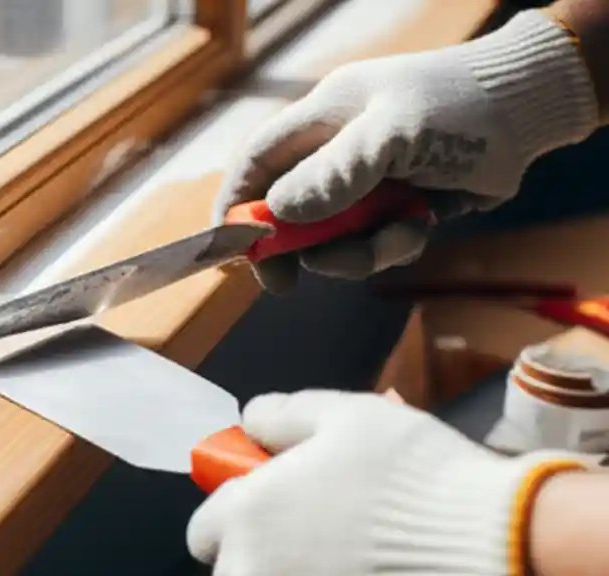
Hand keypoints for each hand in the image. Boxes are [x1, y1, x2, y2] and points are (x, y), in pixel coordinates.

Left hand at [186, 390, 586, 575]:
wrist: (499, 561)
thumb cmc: (416, 476)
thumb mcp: (349, 416)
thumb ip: (284, 416)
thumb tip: (250, 420)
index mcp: (243, 520)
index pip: (206, 529)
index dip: (240, 517)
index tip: (283, 509)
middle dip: (272, 561)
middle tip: (334, 543)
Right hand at [215, 10, 596, 291]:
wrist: (530, 111)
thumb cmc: (459, 106)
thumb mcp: (391, 134)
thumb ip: (334, 174)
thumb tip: (280, 214)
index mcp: (323, 118)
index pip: (259, 161)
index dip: (236, 203)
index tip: (230, 250)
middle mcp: (338, 151)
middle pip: (289, 210)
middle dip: (294, 247)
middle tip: (288, 284)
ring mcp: (369, 181)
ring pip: (334, 237)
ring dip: (358, 250)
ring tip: (398, 234)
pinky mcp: (400, 206)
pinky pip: (375, 243)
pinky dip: (394, 244)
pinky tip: (423, 224)